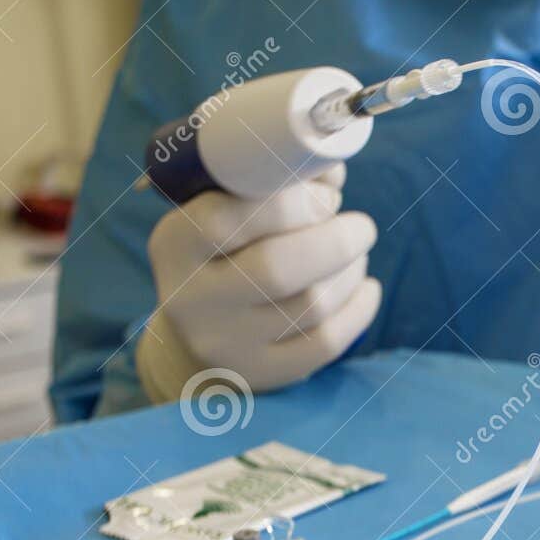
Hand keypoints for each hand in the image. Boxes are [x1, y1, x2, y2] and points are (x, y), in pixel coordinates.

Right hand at [135, 164, 381, 401]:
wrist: (201, 332)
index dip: (290, 201)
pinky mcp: (260, 373)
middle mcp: (190, 298)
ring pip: (310, 304)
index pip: (225, 217)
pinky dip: (359, 309)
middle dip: (335, 240)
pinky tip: (366, 288)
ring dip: (350, 271)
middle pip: (276, 268)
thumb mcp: (224, 210)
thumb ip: (273, 179)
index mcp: (173, 244)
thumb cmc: (225, 252)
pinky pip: (326, 342)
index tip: (327, 196)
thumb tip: (332, 166)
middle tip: (362, 227)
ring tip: (357, 255)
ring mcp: (224, 343)